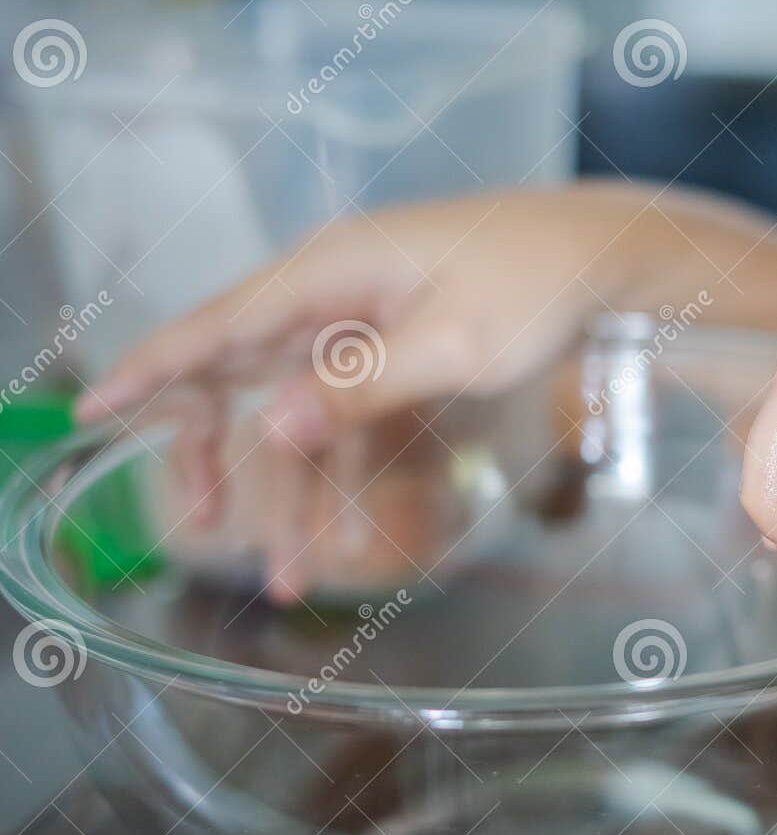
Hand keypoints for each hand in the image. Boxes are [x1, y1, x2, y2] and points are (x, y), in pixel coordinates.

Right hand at [76, 181, 776, 601]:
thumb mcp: (454, 347)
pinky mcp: (417, 352)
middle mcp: (346, 291)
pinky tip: (353, 533)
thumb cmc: (544, 287)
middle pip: (252, 375)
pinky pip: (361, 419)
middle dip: (223, 454)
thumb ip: (357, 387)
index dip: (155, 371)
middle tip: (201, 522)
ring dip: (299, 489)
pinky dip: (353, 475)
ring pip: (310, 412)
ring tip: (297, 572)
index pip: (221, 324)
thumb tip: (268, 423)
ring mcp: (381, 321)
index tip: (95, 411)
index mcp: (337, 270)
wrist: (623, 262)